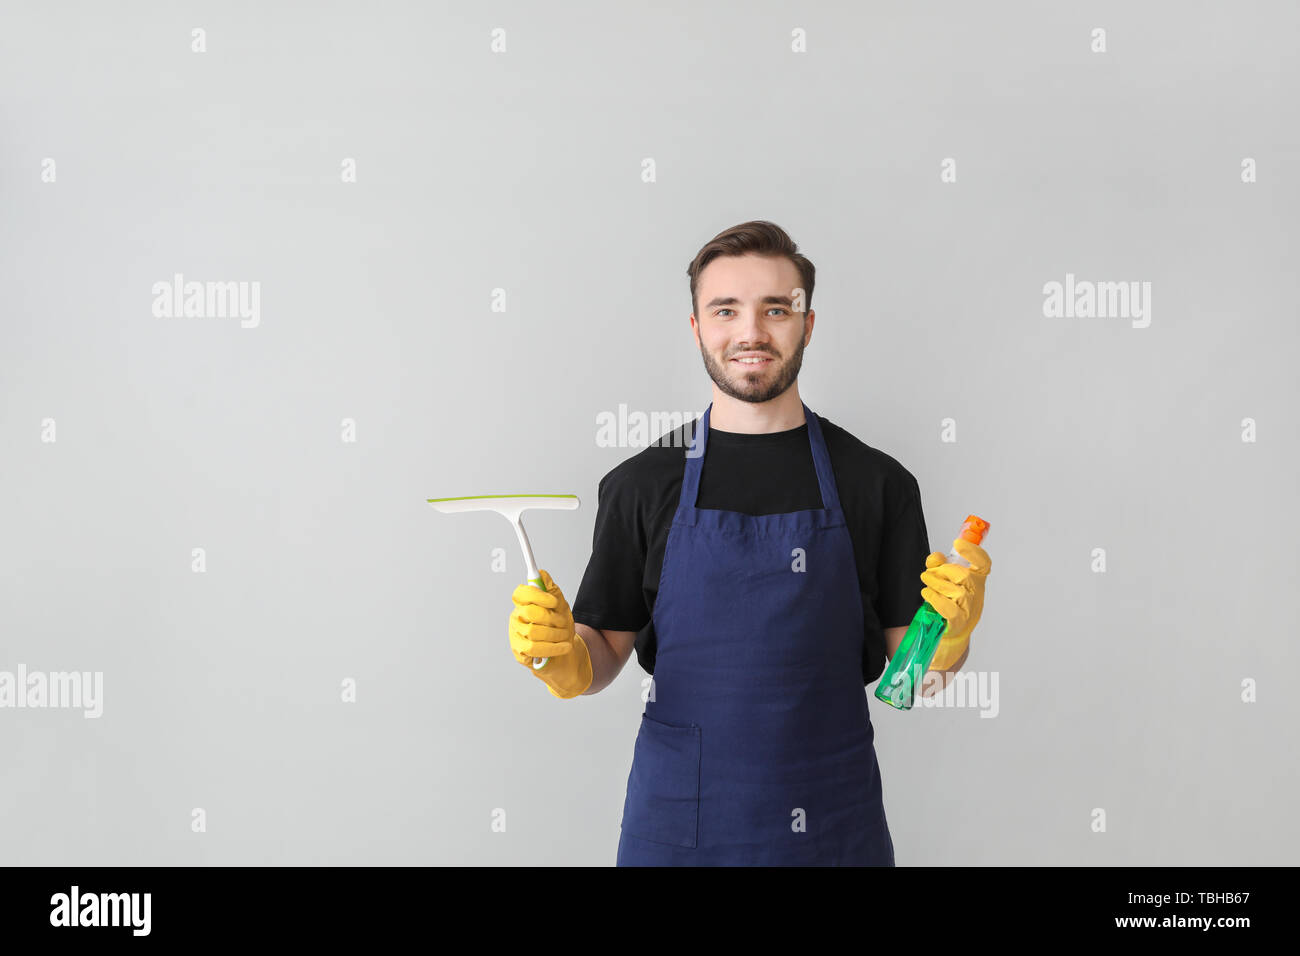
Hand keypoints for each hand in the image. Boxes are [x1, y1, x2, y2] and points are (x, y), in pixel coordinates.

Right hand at [507, 569, 592, 698]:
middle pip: (529, 613)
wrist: (565, 653)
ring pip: (533, 632)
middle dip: (551, 618)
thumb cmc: (559, 627)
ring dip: (555, 634)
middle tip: (562, 622)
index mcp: (524, 604)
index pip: (521, 594)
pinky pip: (534, 649)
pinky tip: (563, 646)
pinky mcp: (520, 652)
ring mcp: (516, 636)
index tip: (553, 601)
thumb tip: (542, 573)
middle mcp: (517, 618)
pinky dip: (553, 648)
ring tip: (565, 636)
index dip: (537, 596)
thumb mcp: (560, 606)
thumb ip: (551, 590)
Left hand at [919, 538, 990, 667]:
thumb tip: (935, 557)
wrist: (948, 634)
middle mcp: (976, 595)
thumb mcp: (943, 581)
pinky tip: (926, 595)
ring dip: (936, 583)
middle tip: (929, 572)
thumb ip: (938, 566)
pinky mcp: (958, 623)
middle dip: (944, 570)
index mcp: (975, 581)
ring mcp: (969, 610)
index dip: (974, 552)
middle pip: (965, 575)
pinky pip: (949, 609)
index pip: (983, 564)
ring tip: (926, 582)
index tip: (958, 543)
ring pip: (957, 591)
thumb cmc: (947, 604)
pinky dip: (935, 599)